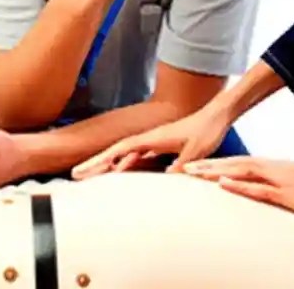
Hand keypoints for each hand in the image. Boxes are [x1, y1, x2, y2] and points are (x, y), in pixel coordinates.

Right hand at [72, 106, 231, 178]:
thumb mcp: (196, 151)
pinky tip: (121, 172)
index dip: (101, 160)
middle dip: (96, 163)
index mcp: (153, 138)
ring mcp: (154, 141)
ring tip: (90, 176)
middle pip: (116, 152)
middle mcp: (150, 138)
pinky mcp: (162, 145)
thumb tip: (166, 177)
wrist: (217, 116)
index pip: (120, 150)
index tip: (84, 170)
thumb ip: (181, 164)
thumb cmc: (206, 131)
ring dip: (108, 164)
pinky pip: (138, 156)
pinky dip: (126, 164)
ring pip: (125, 154)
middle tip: (76, 175)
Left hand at [182, 158, 293, 222]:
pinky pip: (263, 191)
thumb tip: (283, 200)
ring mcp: (287, 183)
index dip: (220, 166)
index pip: (245, 166)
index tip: (198, 169)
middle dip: (208, 167)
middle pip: (237, 166)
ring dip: (216, 173)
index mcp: (284, 172)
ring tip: (191, 173)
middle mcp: (281, 173)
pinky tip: (224, 185)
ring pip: (244, 174)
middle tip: (181, 169)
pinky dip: (241, 187)